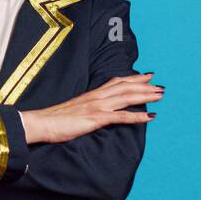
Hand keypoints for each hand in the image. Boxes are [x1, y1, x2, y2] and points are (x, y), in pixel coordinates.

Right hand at [19, 73, 161, 143]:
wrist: (40, 123)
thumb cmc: (53, 119)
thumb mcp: (72, 111)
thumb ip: (85, 109)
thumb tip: (93, 112)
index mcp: (91, 95)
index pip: (115, 83)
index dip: (132, 79)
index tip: (145, 77)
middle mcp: (96, 97)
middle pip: (125, 88)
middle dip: (144, 86)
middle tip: (160, 85)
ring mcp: (97, 107)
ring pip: (127, 98)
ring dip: (145, 96)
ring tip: (160, 94)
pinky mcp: (96, 118)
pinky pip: (121, 117)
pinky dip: (137, 116)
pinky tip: (150, 116)